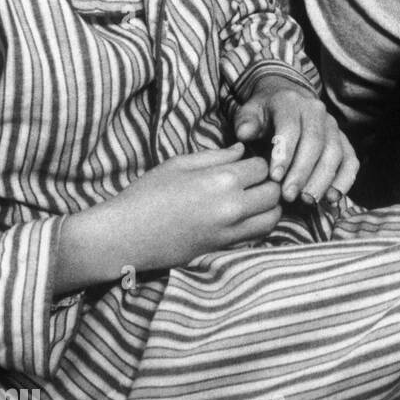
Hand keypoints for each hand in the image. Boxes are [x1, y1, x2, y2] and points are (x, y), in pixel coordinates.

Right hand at [55, 146, 280, 292]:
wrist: (124, 236)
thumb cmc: (146, 194)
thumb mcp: (179, 164)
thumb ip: (216, 156)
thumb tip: (242, 150)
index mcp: (221, 180)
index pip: (262, 167)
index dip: (256, 162)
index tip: (246, 162)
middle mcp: (232, 207)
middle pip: (274, 193)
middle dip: (269, 183)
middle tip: (254, 180)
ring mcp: (229, 232)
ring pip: (273, 219)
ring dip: (269, 206)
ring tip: (254, 198)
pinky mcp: (222, 249)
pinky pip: (257, 237)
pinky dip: (259, 225)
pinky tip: (244, 216)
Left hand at [234, 75, 358, 206]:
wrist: (285, 100)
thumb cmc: (264, 114)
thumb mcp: (249, 113)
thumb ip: (246, 123)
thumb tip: (244, 133)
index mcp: (290, 102)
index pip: (290, 127)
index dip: (284, 153)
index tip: (275, 178)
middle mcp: (316, 111)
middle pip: (315, 142)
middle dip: (302, 172)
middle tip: (289, 196)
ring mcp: (332, 126)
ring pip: (334, 152)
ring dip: (322, 179)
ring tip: (307, 200)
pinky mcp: (343, 140)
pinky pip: (351, 160)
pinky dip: (345, 180)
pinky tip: (333, 198)